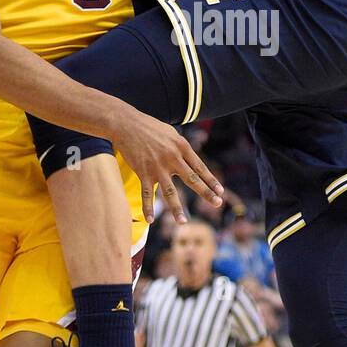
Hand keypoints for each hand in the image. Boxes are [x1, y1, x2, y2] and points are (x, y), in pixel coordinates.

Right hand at [110, 106, 223, 223]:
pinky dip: (148, 207)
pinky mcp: (143, 172)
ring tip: (183, 222)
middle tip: (217, 203)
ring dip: (177, 208)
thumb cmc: (149, 127)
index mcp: (181, 146)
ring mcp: (157, 167)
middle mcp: (172, 158)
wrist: (126, 124)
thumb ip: (181, 147)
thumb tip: (191, 160)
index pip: (200, 167)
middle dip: (206, 193)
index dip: (211, 180)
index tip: (220, 192)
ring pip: (169, 192)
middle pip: (192, 179)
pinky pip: (147, 193)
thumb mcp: (171, 133)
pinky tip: (150, 220)